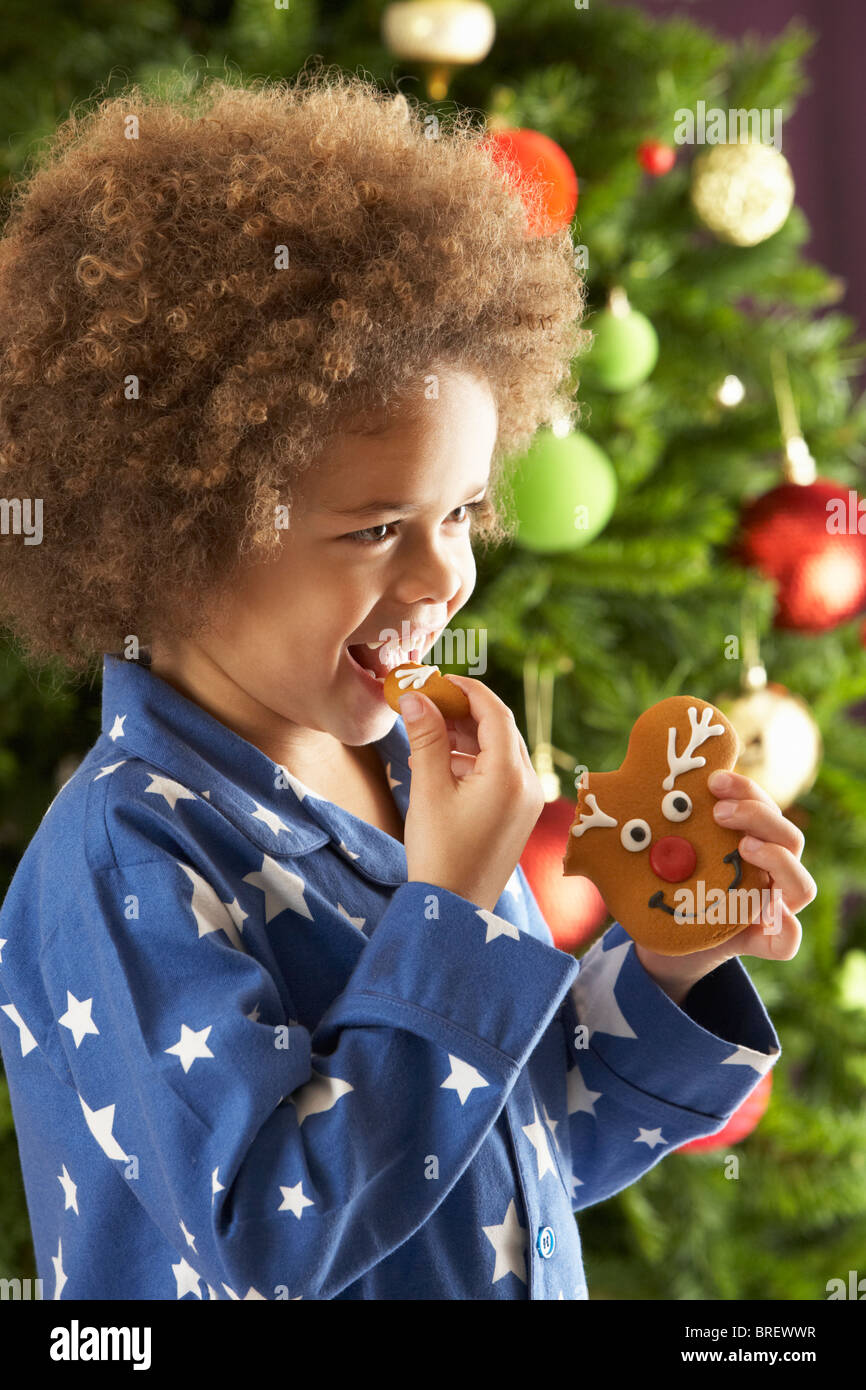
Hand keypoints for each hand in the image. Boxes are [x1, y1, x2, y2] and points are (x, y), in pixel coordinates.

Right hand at [401, 674, 543, 912]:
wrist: (454, 909)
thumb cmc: (439, 852)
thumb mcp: (428, 788)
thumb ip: (426, 737)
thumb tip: (416, 697)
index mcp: (510, 773)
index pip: (494, 712)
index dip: (465, 689)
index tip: (436, 679)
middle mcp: (528, 783)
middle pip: (499, 728)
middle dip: (463, 711)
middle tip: (428, 702)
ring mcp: (526, 801)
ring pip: (499, 750)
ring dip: (465, 737)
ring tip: (426, 735)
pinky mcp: (518, 815)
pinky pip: (500, 773)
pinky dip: (472, 761)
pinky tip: (440, 764)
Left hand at [633, 768, 816, 1002]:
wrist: (663, 938)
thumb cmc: (666, 884)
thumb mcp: (659, 851)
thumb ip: (652, 826)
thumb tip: (604, 790)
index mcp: (750, 840)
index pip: (765, 808)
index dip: (748, 791)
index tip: (713, 780)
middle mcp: (769, 871)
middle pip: (789, 838)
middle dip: (759, 815)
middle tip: (719, 811)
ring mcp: (770, 906)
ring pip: (801, 885)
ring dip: (777, 860)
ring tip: (743, 846)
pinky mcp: (762, 941)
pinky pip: (788, 941)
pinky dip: (785, 928)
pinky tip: (766, 914)